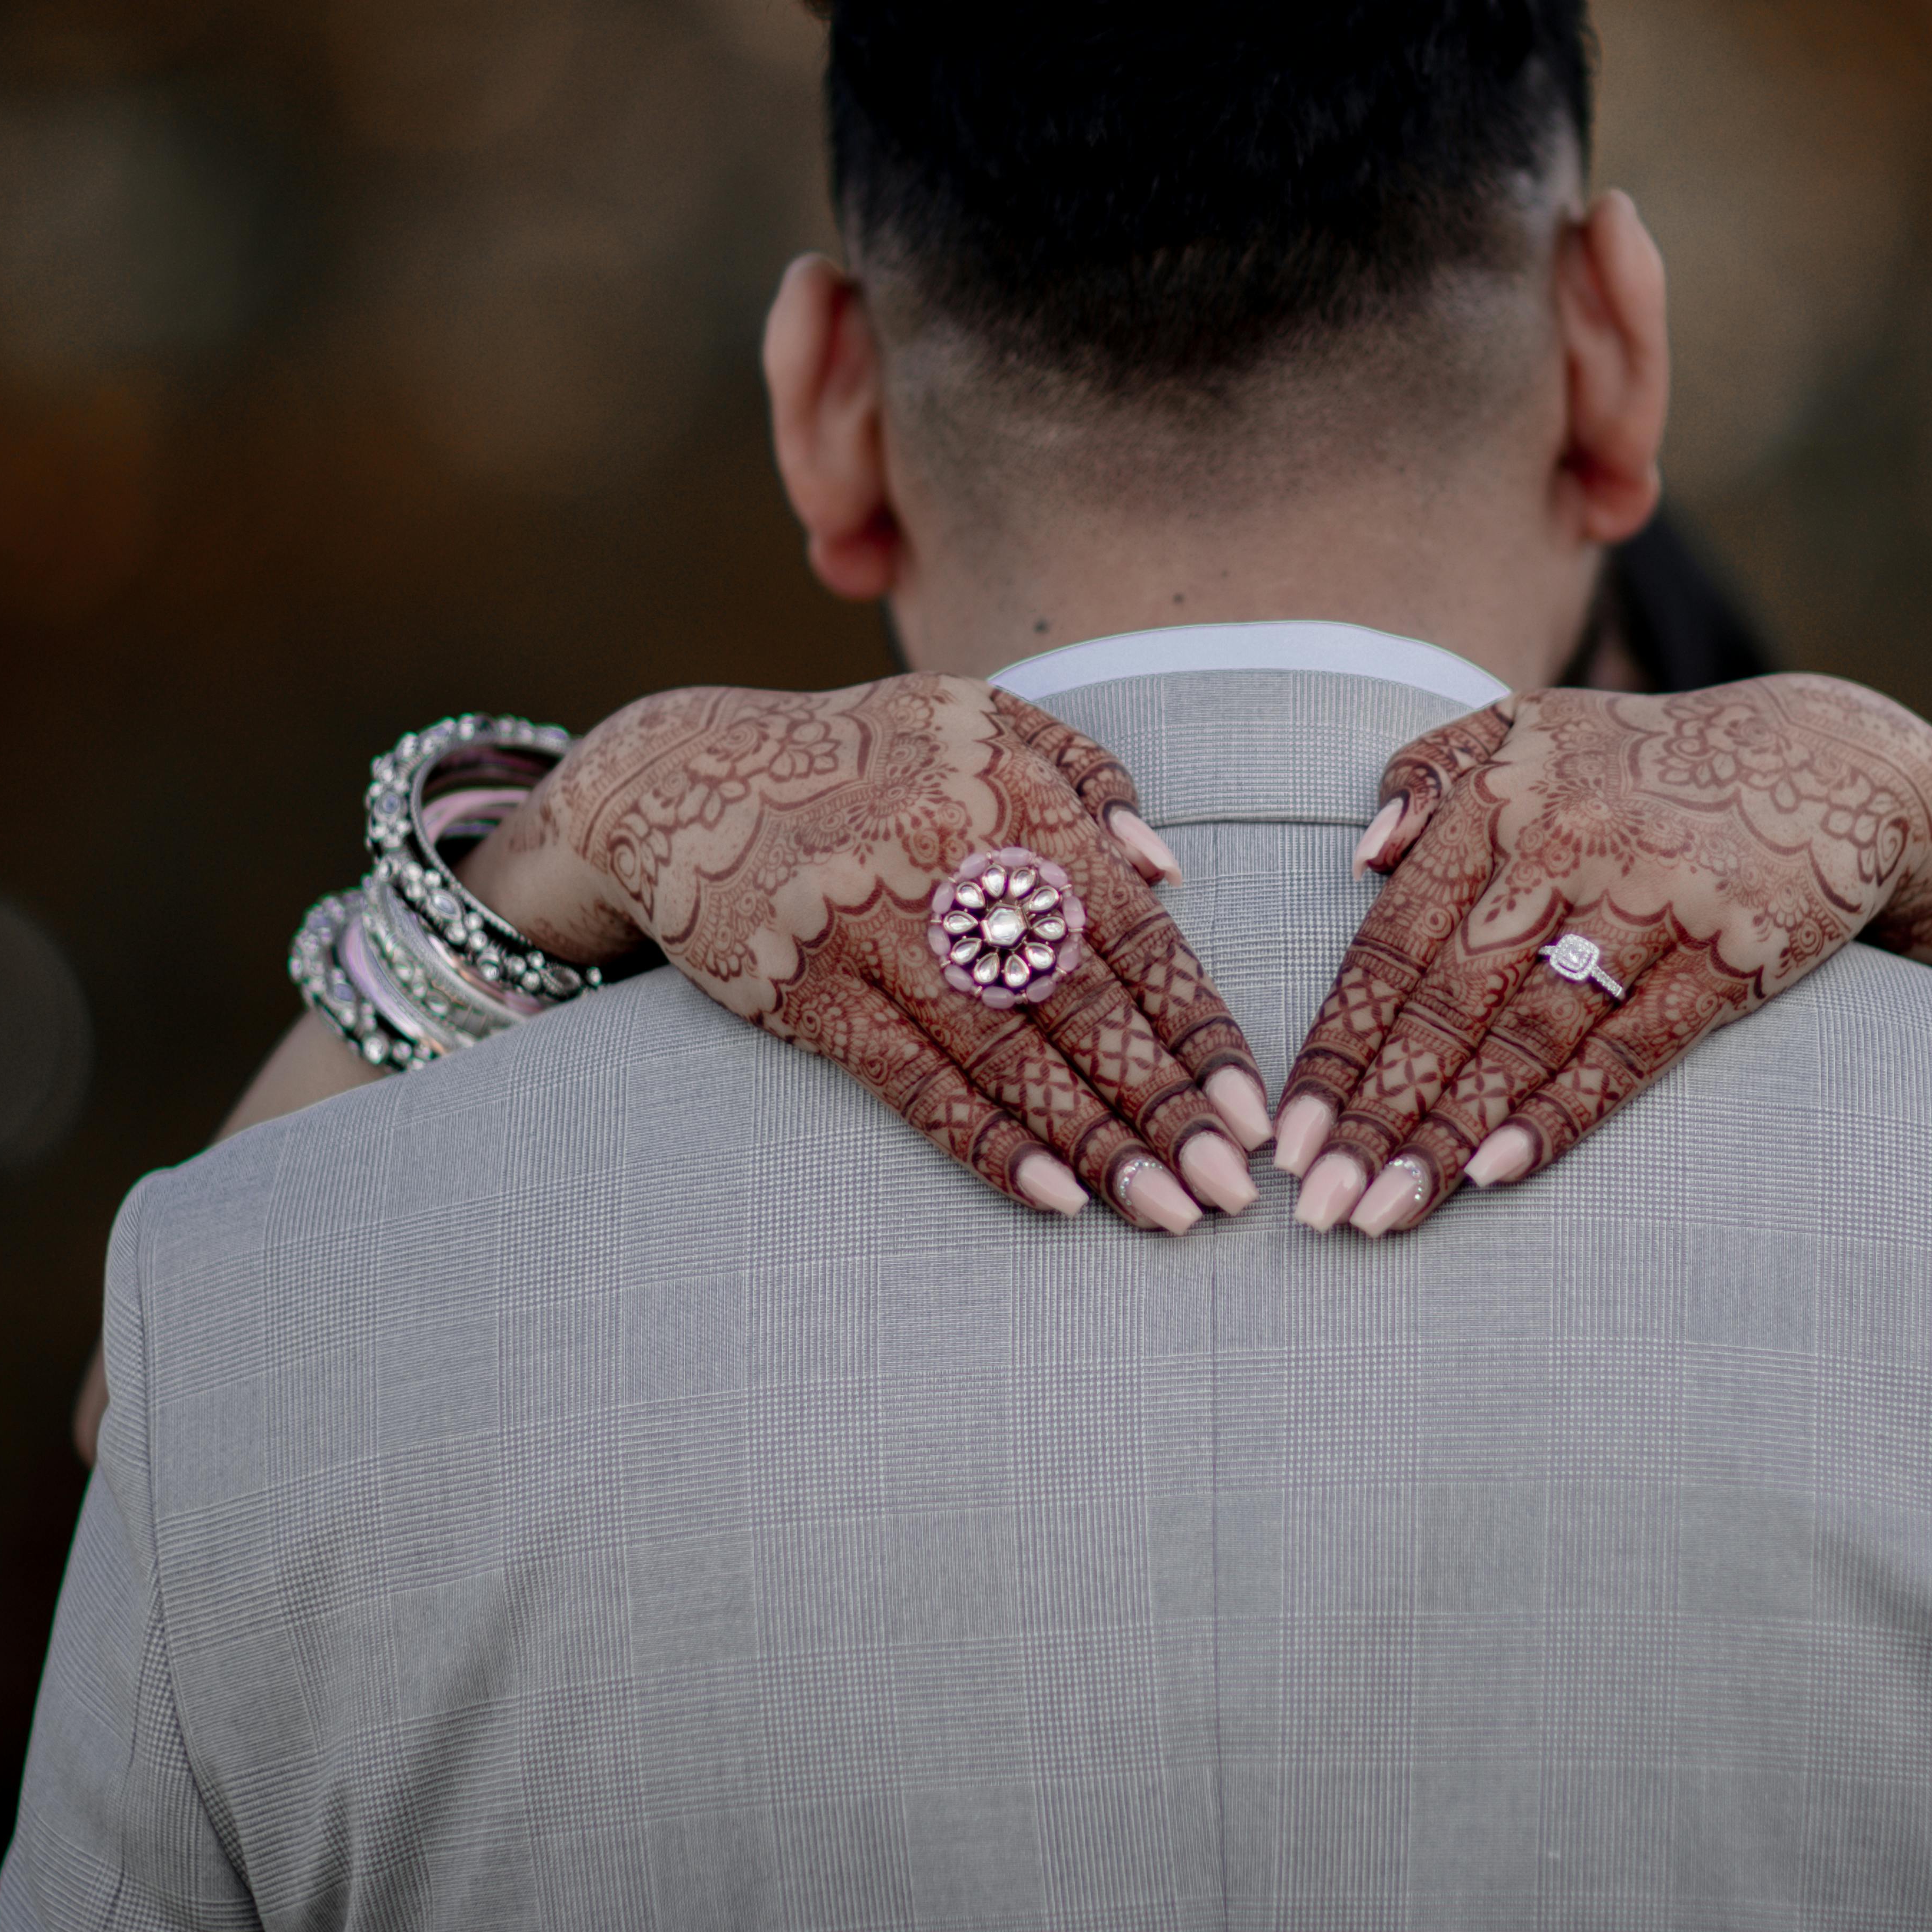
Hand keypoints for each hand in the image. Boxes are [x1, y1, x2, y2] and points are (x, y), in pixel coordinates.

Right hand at [457, 675, 1271, 1231]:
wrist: (678, 775)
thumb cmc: (860, 753)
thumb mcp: (981, 719)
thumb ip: (1089, 781)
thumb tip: (1169, 875)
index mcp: (1014, 801)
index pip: (1136, 935)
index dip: (1199, 1028)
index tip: (1253, 1108)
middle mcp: (955, 867)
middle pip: (1086, 1009)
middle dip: (1168, 1107)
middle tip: (1232, 1188)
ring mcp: (880, 936)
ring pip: (1012, 1060)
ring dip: (1097, 1146)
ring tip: (1166, 1212)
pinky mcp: (815, 994)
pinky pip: (918, 1085)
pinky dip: (990, 1145)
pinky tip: (1055, 1199)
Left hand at [1273, 676, 1931, 1235]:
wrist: (1832, 760)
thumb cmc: (1653, 759)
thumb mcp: (1533, 727)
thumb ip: (1432, 773)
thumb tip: (1358, 855)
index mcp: (1502, 800)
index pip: (1394, 940)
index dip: (1339, 1041)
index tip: (1286, 1130)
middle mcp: (1566, 847)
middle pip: (1446, 1002)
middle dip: (1374, 1111)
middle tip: (1316, 1202)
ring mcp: (1650, 905)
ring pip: (1526, 1037)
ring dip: (1448, 1133)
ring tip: (1385, 1212)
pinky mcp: (1726, 957)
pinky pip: (1628, 1049)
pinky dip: (1560, 1113)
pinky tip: (1497, 1172)